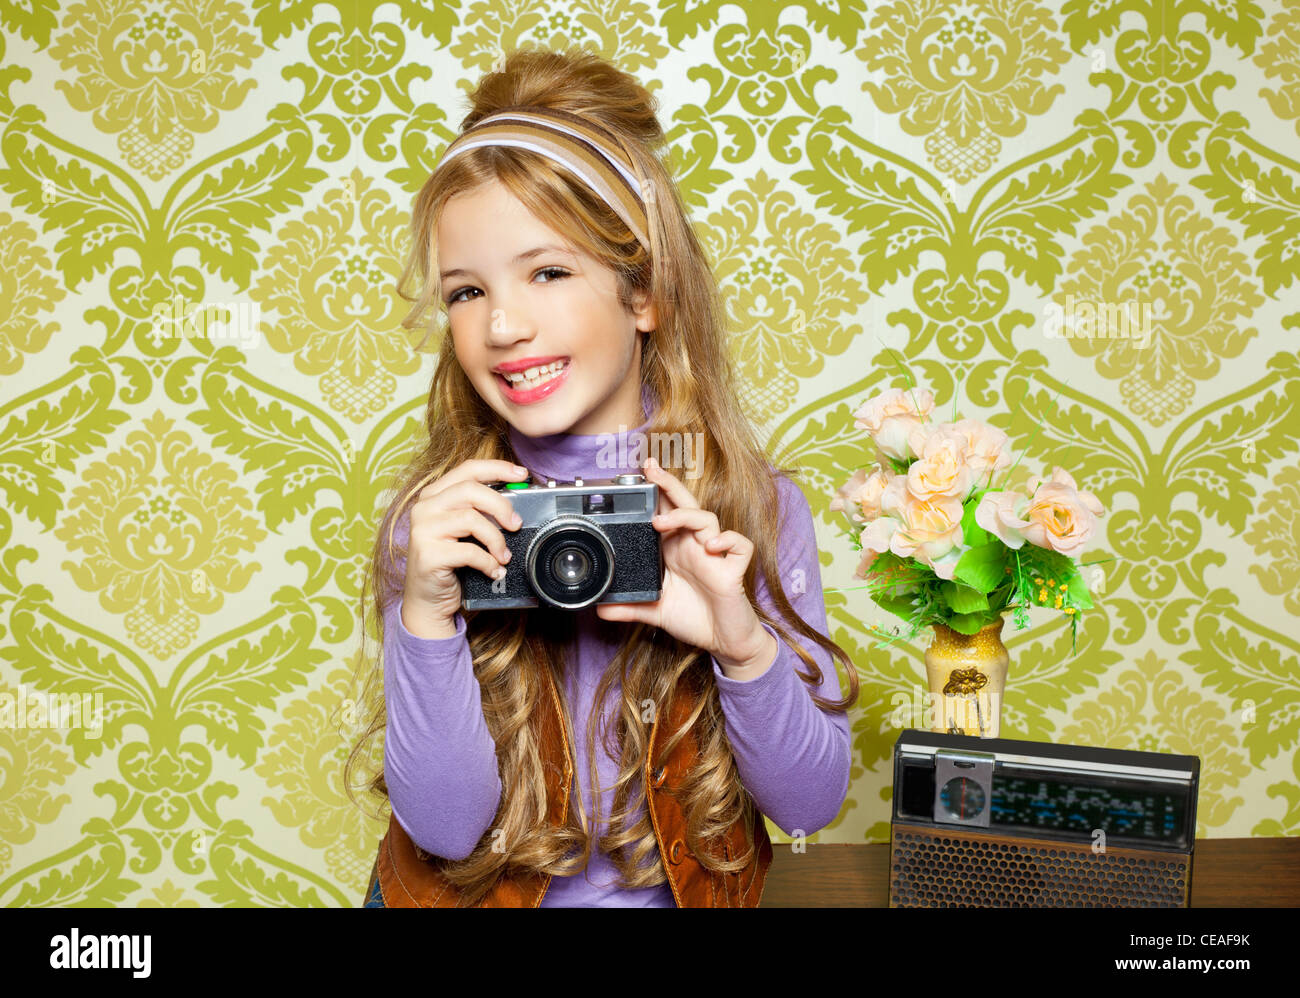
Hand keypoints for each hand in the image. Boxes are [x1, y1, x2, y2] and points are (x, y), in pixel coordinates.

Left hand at [595, 457, 773, 669]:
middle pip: (684, 505)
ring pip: (707, 519)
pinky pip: (740, 546)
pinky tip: (712, 546)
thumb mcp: (655, 611)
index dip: (654, 494)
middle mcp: (694, 547)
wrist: (723, 642)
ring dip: (686, 515)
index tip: (635, 478)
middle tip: (650, 468)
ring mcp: (715, 556)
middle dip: (668, 485)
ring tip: (662, 522)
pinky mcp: (734, 571)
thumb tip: (600, 609)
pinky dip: (728, 540)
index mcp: (675, 550)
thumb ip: (630, 607)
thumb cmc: (694, 618)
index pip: (664, 512)